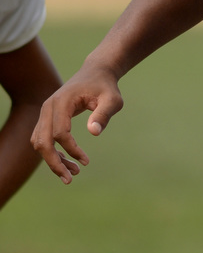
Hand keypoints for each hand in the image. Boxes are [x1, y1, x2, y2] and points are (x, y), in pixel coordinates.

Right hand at [30, 67, 123, 183]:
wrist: (95, 73)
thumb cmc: (105, 87)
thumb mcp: (112, 99)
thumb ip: (104, 114)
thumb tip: (94, 133)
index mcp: (62, 102)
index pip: (60, 132)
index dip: (71, 149)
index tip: (86, 161)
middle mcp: (48, 108)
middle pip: (42, 141)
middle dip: (54, 163)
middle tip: (70, 179)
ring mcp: (44, 113)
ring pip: (40, 143)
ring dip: (52, 160)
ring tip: (72, 173)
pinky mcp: (47, 118)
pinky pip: (43, 139)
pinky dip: (52, 152)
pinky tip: (68, 161)